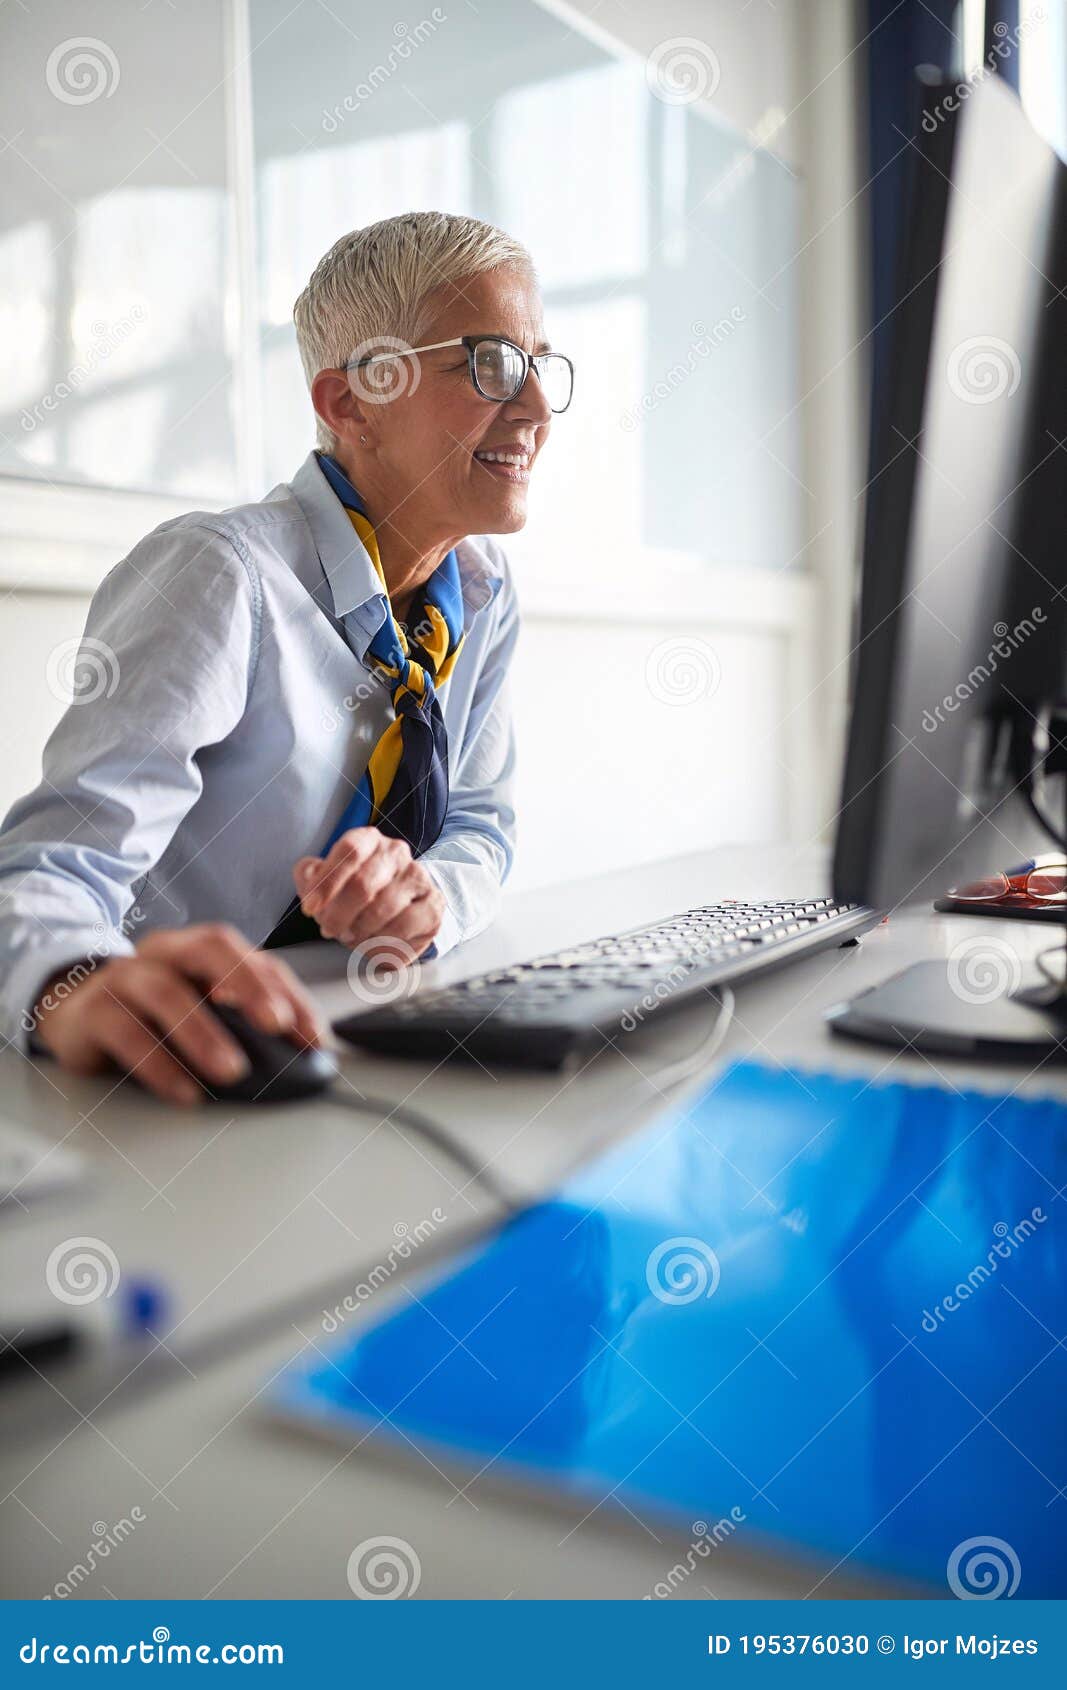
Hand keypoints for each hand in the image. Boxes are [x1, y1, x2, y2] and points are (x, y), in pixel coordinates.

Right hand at [33, 923, 324, 1105]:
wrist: (71, 1010)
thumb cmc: (149, 1011)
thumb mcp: (200, 1007)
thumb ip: (243, 1020)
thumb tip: (302, 1053)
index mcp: (198, 948)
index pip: (254, 958)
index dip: (288, 994)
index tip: (314, 1038)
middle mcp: (163, 953)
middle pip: (210, 951)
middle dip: (250, 985)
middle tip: (276, 1025)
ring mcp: (125, 977)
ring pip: (166, 992)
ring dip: (204, 1033)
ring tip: (233, 1070)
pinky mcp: (94, 1013)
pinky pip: (127, 1033)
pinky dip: (160, 1065)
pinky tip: (185, 1092)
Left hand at [293, 827, 444, 960]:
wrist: (396, 915)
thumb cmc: (356, 897)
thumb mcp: (326, 883)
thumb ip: (309, 875)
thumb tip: (309, 875)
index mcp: (368, 839)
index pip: (349, 851)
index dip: (326, 882)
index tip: (311, 909)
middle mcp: (396, 852)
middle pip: (363, 884)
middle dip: (339, 914)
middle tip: (330, 930)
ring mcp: (418, 877)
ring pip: (383, 908)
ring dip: (360, 931)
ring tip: (353, 936)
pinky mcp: (432, 904)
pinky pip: (405, 926)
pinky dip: (383, 940)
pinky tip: (375, 942)